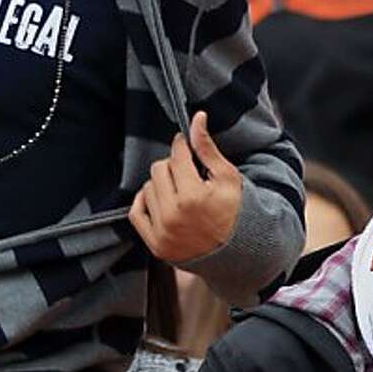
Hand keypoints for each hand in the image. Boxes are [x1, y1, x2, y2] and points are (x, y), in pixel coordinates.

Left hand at [131, 111, 242, 263]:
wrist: (236, 253)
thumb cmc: (235, 212)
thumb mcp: (227, 177)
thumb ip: (207, 148)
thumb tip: (197, 118)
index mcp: (193, 196)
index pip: (176, 156)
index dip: (182, 145)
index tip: (185, 145)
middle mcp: (173, 215)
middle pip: (158, 169)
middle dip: (172, 166)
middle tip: (187, 173)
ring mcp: (162, 232)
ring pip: (148, 188)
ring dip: (162, 184)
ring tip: (180, 191)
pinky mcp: (155, 244)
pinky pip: (136, 213)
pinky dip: (145, 202)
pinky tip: (161, 200)